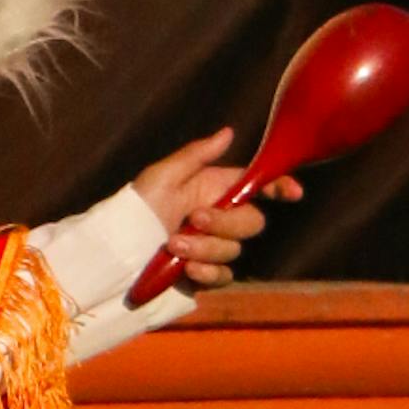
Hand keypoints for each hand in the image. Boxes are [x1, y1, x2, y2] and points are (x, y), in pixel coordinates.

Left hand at [131, 127, 301, 289]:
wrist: (116, 251)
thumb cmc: (135, 207)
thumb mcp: (163, 175)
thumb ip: (197, 155)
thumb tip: (229, 132)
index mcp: (213, 190)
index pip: (256, 187)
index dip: (278, 188)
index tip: (292, 192)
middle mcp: (218, 218)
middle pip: (252, 222)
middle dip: (225, 222)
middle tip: (194, 218)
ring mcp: (212, 248)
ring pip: (234, 250)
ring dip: (205, 247)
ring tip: (172, 243)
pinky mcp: (203, 275)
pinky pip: (223, 276)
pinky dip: (207, 271)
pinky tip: (185, 267)